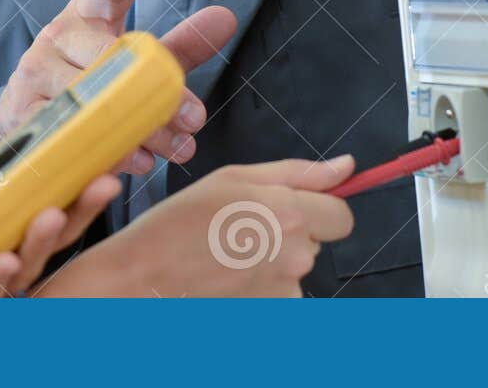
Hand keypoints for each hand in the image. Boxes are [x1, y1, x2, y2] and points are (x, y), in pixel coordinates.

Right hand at [0, 0, 236, 174]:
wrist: (25, 121)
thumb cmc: (88, 79)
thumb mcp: (133, 61)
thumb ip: (179, 45)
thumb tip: (227, 17)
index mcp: (86, 16)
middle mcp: (56, 38)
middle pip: (113, 60)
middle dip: (159, 91)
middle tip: (196, 118)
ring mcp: (34, 75)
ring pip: (95, 100)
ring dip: (141, 128)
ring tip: (177, 148)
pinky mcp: (21, 113)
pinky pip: (70, 133)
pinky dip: (108, 151)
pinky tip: (137, 161)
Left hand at [0, 135, 120, 296]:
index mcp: (3, 222)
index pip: (51, 206)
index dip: (80, 190)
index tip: (105, 167)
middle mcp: (5, 255)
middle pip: (53, 237)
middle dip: (79, 212)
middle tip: (101, 185)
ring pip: (27, 267)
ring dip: (41, 242)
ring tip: (48, 216)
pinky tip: (4, 259)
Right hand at [39, 156, 357, 296]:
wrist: (140, 282)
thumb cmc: (176, 226)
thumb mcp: (231, 178)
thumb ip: (296, 173)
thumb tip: (347, 167)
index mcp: (288, 213)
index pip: (341, 216)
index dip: (319, 210)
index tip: (290, 211)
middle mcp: (295, 257)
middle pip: (313, 243)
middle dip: (285, 236)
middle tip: (237, 231)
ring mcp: (283, 295)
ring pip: (292, 273)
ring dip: (268, 266)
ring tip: (224, 258)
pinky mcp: (269, 319)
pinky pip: (275, 299)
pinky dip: (255, 293)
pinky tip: (224, 282)